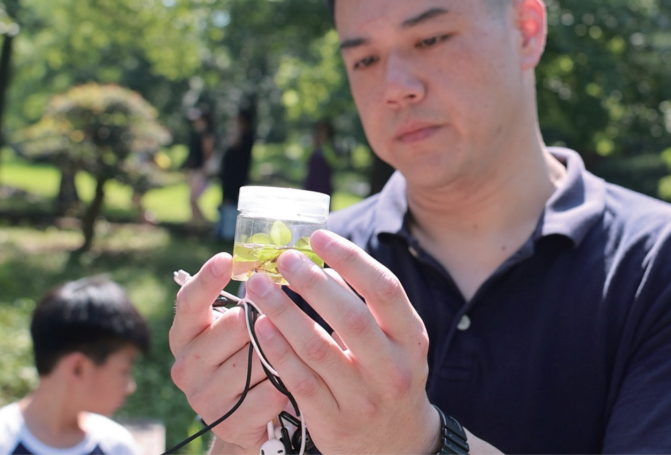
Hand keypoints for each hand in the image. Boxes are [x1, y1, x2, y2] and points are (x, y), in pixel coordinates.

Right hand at [169, 253, 288, 450]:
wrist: (247, 418)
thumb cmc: (245, 357)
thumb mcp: (236, 329)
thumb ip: (244, 301)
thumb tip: (271, 266)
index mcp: (184, 335)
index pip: (189, 302)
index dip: (207, 280)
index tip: (226, 258)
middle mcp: (185, 366)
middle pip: (234, 326)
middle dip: (263, 320)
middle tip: (276, 323)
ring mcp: (203, 398)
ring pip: (258, 359)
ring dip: (279, 353)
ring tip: (285, 354)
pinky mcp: (228, 423)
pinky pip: (271, 392)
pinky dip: (286, 385)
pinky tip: (288, 383)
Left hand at [244, 229, 440, 454]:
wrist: (396, 445)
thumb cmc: (388, 375)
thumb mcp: (396, 341)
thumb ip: (367, 306)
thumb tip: (321, 262)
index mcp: (411, 339)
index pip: (384, 289)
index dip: (351, 259)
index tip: (318, 237)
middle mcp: (392, 368)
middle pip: (351, 317)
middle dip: (312, 283)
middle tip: (283, 258)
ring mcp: (363, 398)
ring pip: (317, 349)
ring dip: (284, 312)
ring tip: (259, 286)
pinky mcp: (333, 421)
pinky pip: (299, 380)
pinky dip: (277, 350)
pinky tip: (260, 326)